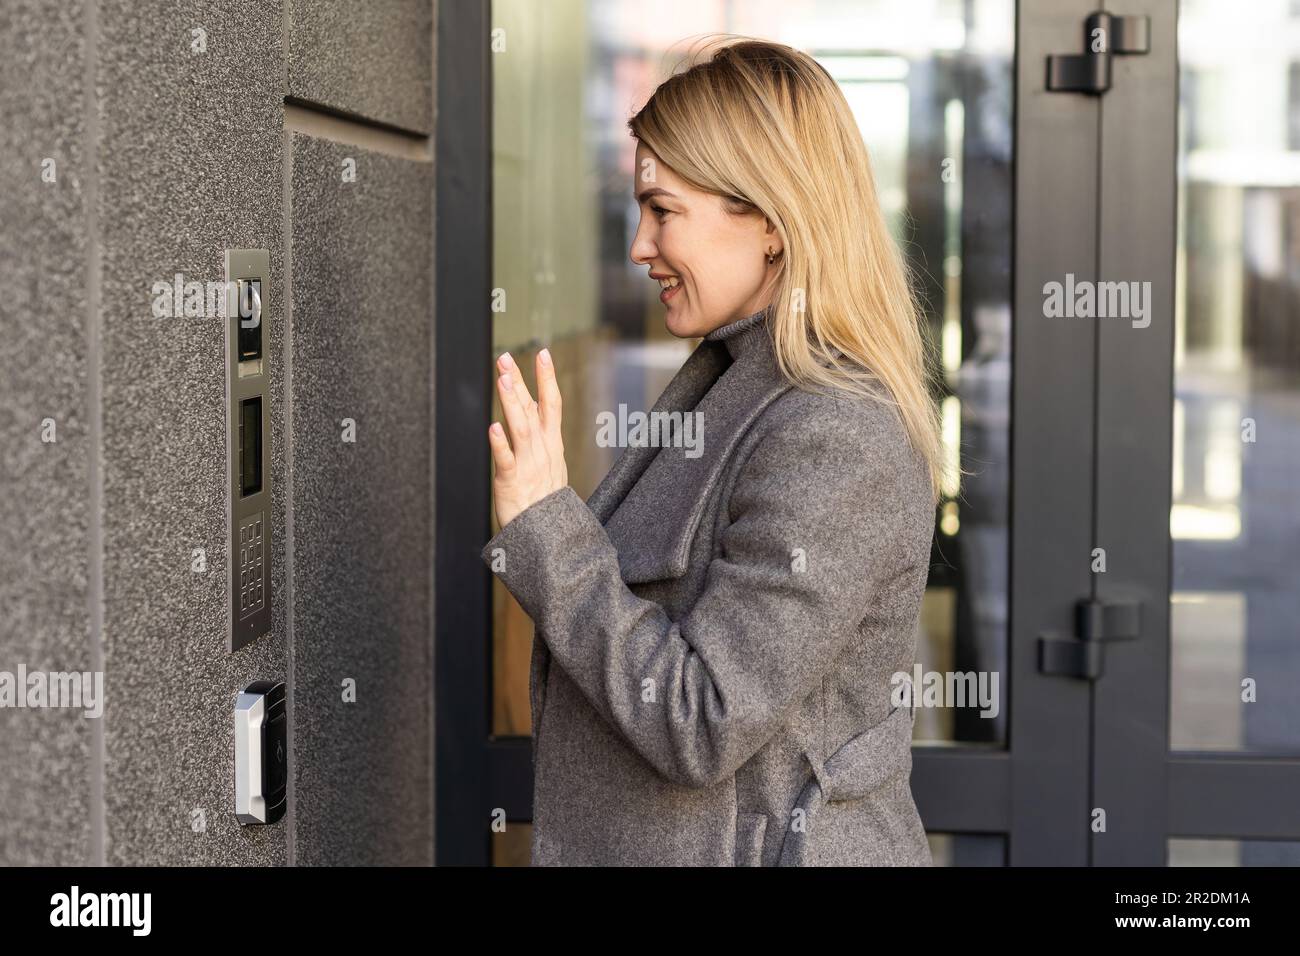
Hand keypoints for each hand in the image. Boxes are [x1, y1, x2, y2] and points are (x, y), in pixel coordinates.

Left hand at [488, 348, 568, 528]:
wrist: (546, 535)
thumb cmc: (543, 499)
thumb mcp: (549, 461)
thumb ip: (538, 432)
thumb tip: (529, 403)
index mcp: (551, 444)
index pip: (552, 404)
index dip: (548, 378)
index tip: (543, 353)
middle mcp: (542, 451)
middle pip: (533, 410)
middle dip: (521, 382)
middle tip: (506, 359)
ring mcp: (528, 466)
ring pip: (521, 429)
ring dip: (513, 403)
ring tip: (504, 381)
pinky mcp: (511, 482)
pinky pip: (506, 461)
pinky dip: (500, 444)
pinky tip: (493, 427)